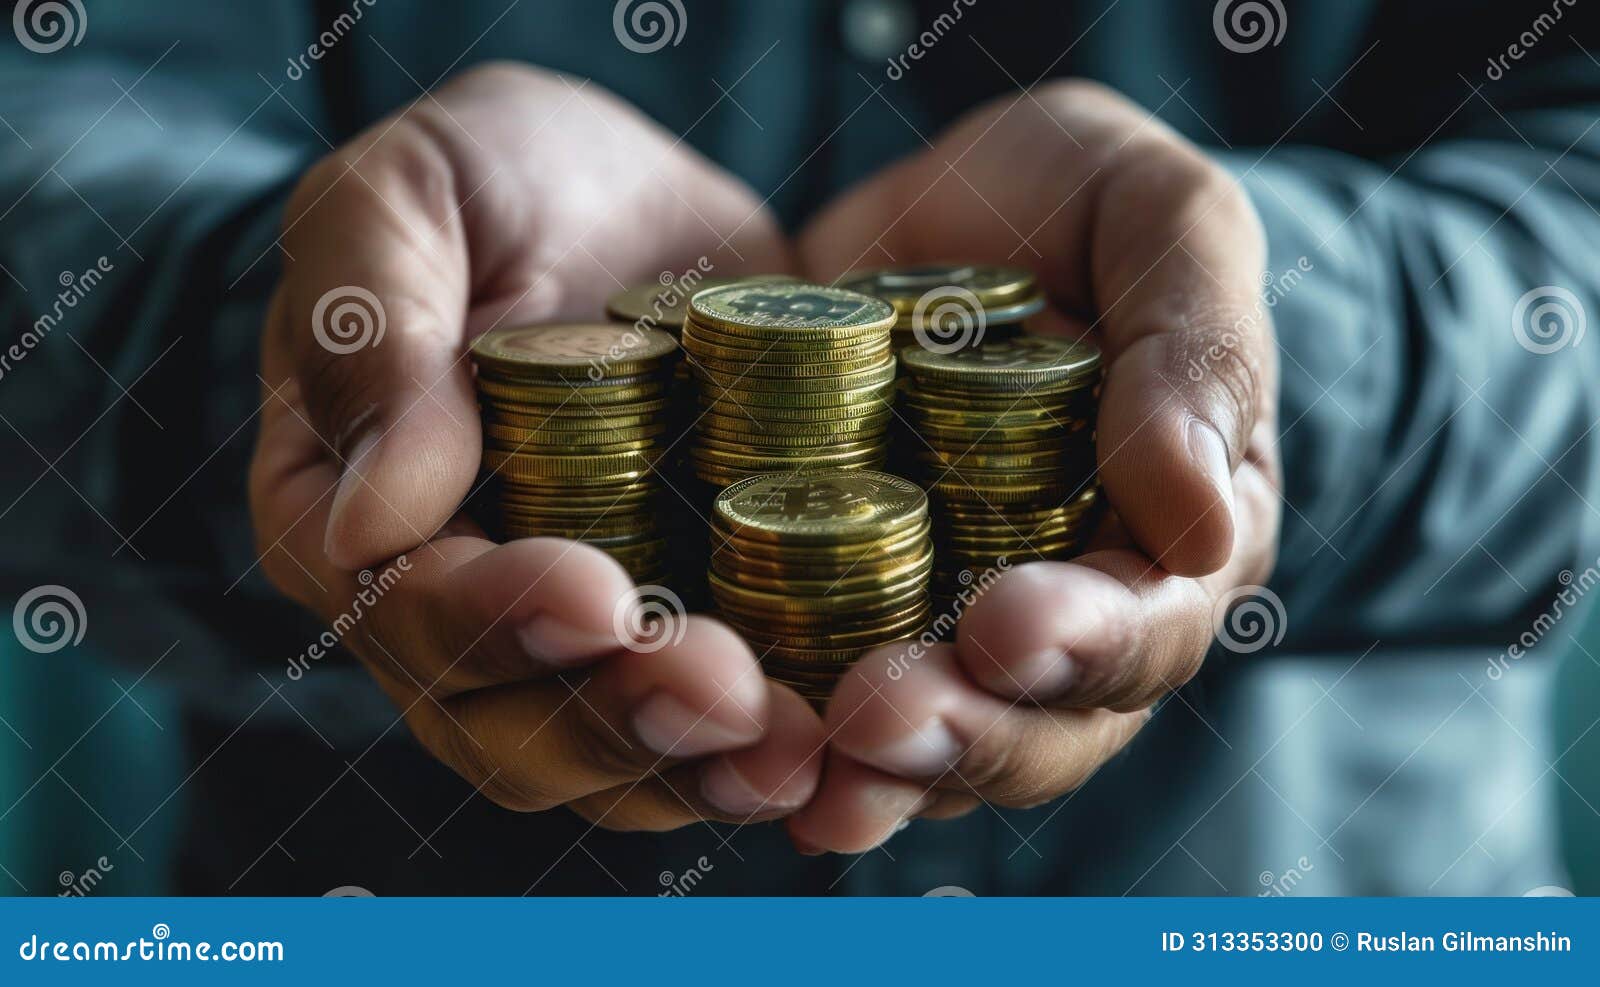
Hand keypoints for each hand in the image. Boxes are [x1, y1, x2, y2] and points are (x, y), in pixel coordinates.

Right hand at [249, 64, 823, 829]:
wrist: (634, 199)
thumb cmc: (493, 177)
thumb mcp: (407, 198)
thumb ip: (369, 334)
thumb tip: (374, 521)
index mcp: (360, 521)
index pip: (404, 607)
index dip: (494, 619)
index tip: (594, 594)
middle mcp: (462, 614)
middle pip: (513, 723)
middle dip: (619, 717)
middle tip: (726, 694)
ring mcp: (584, 642)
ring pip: (622, 757)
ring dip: (707, 766)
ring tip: (803, 748)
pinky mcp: (696, 630)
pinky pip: (725, 726)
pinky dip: (782, 743)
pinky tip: (856, 738)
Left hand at [788, 81, 1281, 850]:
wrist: (954, 208)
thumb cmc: (1083, 203)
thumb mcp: (1159, 219)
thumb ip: (1196, 348)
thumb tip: (1199, 522)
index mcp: (1169, 536)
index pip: (1152, 623)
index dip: (1089, 641)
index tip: (1009, 629)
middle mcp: (1068, 614)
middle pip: (1040, 722)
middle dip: (966, 732)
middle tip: (880, 719)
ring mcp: (950, 625)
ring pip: (935, 746)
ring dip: (875, 773)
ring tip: (808, 774)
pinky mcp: (845, 609)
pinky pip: (822, 698)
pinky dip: (789, 738)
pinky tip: (731, 755)